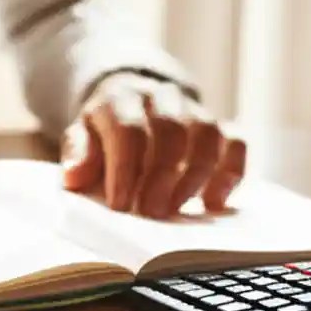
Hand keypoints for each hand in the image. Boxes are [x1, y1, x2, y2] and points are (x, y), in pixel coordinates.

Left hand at [61, 72, 245, 217]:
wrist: (128, 104)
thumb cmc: (103, 135)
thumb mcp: (81, 139)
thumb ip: (78, 155)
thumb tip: (75, 177)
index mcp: (120, 99)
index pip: (127, 129)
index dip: (125, 168)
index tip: (119, 206)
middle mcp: (160, 98)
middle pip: (171, 128)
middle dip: (162, 174)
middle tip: (152, 213)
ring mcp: (192, 110)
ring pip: (207, 132)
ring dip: (196, 174)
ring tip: (178, 210)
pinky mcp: (218, 127)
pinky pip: (235, 142)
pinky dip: (230, 173)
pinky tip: (214, 204)